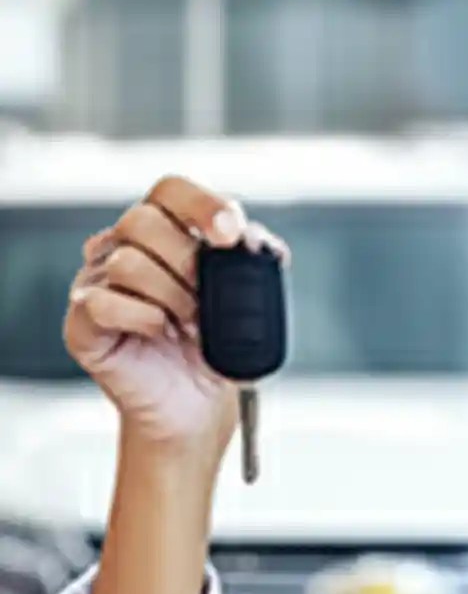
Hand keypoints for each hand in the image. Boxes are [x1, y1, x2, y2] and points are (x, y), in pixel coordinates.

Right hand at [62, 175, 290, 456]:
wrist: (196, 403)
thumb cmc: (215, 345)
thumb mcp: (248, 298)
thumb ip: (255, 259)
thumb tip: (259, 242)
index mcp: (164, 232)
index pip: (171, 190)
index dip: (201, 204)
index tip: (230, 233)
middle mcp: (121, 248)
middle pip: (143, 220)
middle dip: (188, 262)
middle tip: (207, 299)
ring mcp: (95, 282)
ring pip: (127, 262)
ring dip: (173, 297)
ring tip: (190, 324)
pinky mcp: (82, 322)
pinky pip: (104, 302)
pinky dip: (144, 318)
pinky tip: (161, 332)